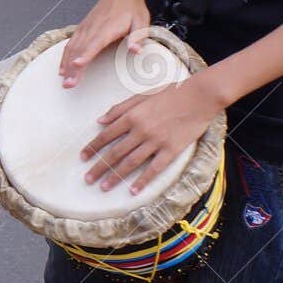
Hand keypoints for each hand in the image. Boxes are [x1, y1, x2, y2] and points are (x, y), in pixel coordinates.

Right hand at [58, 0, 150, 87]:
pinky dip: (64, 56)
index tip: (78, 65)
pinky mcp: (82, 28)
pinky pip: (70, 44)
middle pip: (80, 50)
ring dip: (66, 65)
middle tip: (69, 84)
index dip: (86, 54)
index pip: (94, 43)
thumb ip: (138, 36)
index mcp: (108, 28)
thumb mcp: (141, 20)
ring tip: (64, 81)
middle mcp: (93, 29)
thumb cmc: (131, 8)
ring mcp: (85, 28)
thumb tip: (136, 50)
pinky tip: (62, 67)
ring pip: (72, 48)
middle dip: (72, 68)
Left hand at [81, 72, 221, 193]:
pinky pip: (154, 168)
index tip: (82, 157)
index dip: (93, 147)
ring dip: (115, 176)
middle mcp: (140, 130)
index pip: (106, 135)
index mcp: (132, 116)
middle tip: (87, 179)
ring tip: (103, 187)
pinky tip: (133, 190)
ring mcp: (156, 141)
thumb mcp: (141, 95)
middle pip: (115, 152)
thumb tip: (100, 121)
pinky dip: (143, 180)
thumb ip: (119, 108)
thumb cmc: (170, 93)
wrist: (199, 96)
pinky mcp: (171, 150)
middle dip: (99, 167)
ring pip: (131, 162)